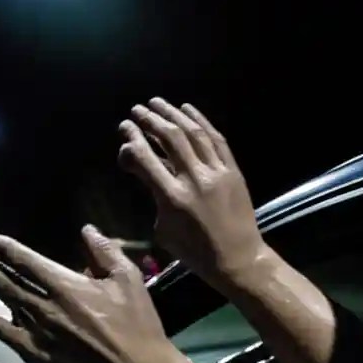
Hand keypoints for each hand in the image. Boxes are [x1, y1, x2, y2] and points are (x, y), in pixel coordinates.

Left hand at [0, 226, 180, 362]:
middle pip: (6, 279)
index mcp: (66, 287)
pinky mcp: (35, 356)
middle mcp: (44, 308)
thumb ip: (104, 251)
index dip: (8, 248)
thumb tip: (86, 229)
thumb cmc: (138, 325)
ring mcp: (36, 333)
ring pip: (2, 301)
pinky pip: (2, 332)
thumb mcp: (128, 279)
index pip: (26, 261)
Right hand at [118, 98, 267, 286]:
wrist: (238, 259)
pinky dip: (200, 120)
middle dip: (150, 120)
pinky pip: (216, 139)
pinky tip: (187, 109)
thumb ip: (153, 196)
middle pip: (169, 138)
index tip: (124, 129)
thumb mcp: (164, 230)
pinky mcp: (233, 171)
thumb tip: (143, 167)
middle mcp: (194, 180)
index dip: (132, 140)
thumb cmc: (195, 252)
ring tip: (157, 103)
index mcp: (172, 198)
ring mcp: (217, 173)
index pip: (145, 159)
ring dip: (173, 114)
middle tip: (137, 110)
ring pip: (193, 133)